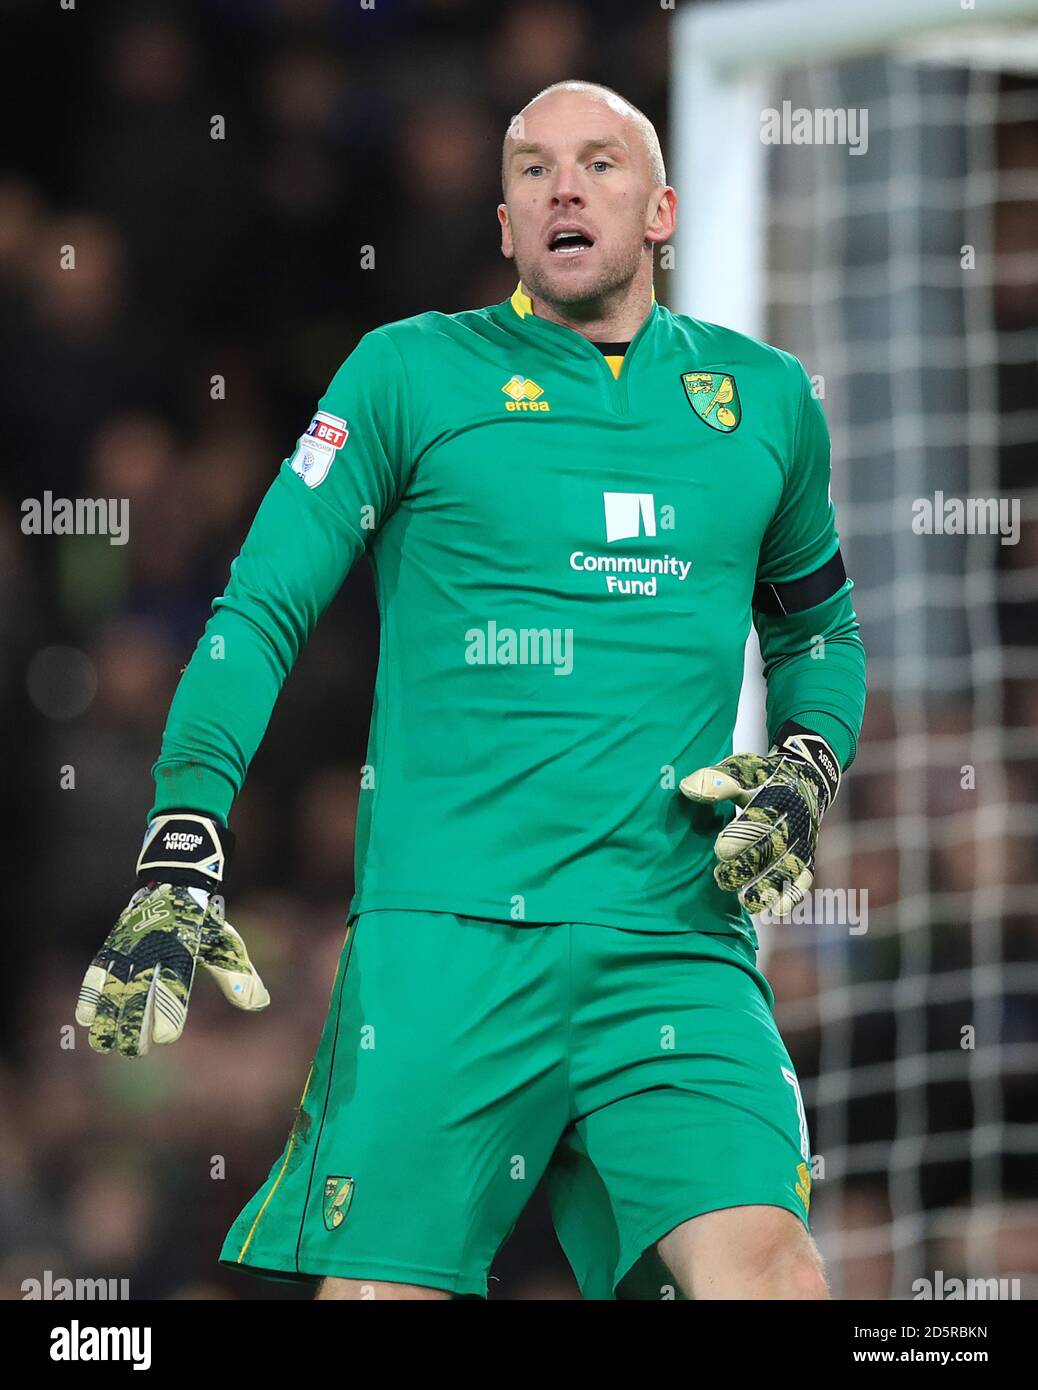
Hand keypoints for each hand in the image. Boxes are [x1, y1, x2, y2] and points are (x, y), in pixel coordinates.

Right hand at [75, 811, 267, 1056]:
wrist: (173, 884)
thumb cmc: (203, 923)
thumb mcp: (224, 944)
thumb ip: (238, 976)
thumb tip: (259, 1003)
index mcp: (182, 950)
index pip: (173, 986)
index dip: (168, 1013)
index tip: (166, 1038)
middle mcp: (152, 949)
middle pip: (138, 993)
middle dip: (134, 1026)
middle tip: (136, 1052)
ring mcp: (129, 947)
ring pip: (113, 987)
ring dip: (108, 1018)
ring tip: (106, 1046)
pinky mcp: (113, 946)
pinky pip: (97, 972)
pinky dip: (90, 995)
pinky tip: (86, 1020)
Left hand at [680, 724, 839, 916]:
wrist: (807, 778)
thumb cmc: (763, 776)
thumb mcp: (741, 769)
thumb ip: (716, 780)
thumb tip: (687, 789)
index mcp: (778, 795)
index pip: (760, 818)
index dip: (741, 836)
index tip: (720, 851)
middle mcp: (795, 819)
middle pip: (774, 847)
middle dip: (748, 866)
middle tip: (721, 879)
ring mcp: (804, 840)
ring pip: (790, 867)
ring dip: (769, 886)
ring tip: (745, 902)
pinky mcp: (808, 856)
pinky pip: (804, 878)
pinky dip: (792, 895)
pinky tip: (775, 910)